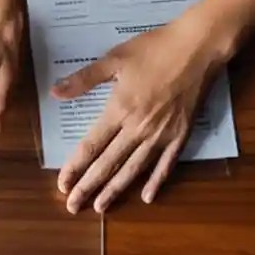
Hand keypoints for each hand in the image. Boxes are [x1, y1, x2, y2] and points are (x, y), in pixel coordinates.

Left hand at [52, 16, 232, 213]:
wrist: (199, 46)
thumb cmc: (155, 49)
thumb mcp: (114, 59)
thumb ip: (84, 80)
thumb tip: (55, 93)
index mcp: (119, 110)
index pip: (91, 147)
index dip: (75, 168)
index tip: (62, 184)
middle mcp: (138, 128)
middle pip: (108, 165)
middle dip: (88, 188)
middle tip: (72, 207)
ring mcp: (161, 134)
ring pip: (134, 170)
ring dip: (116, 191)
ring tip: (100, 208)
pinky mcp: (181, 135)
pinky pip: (166, 164)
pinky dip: (156, 182)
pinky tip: (147, 197)